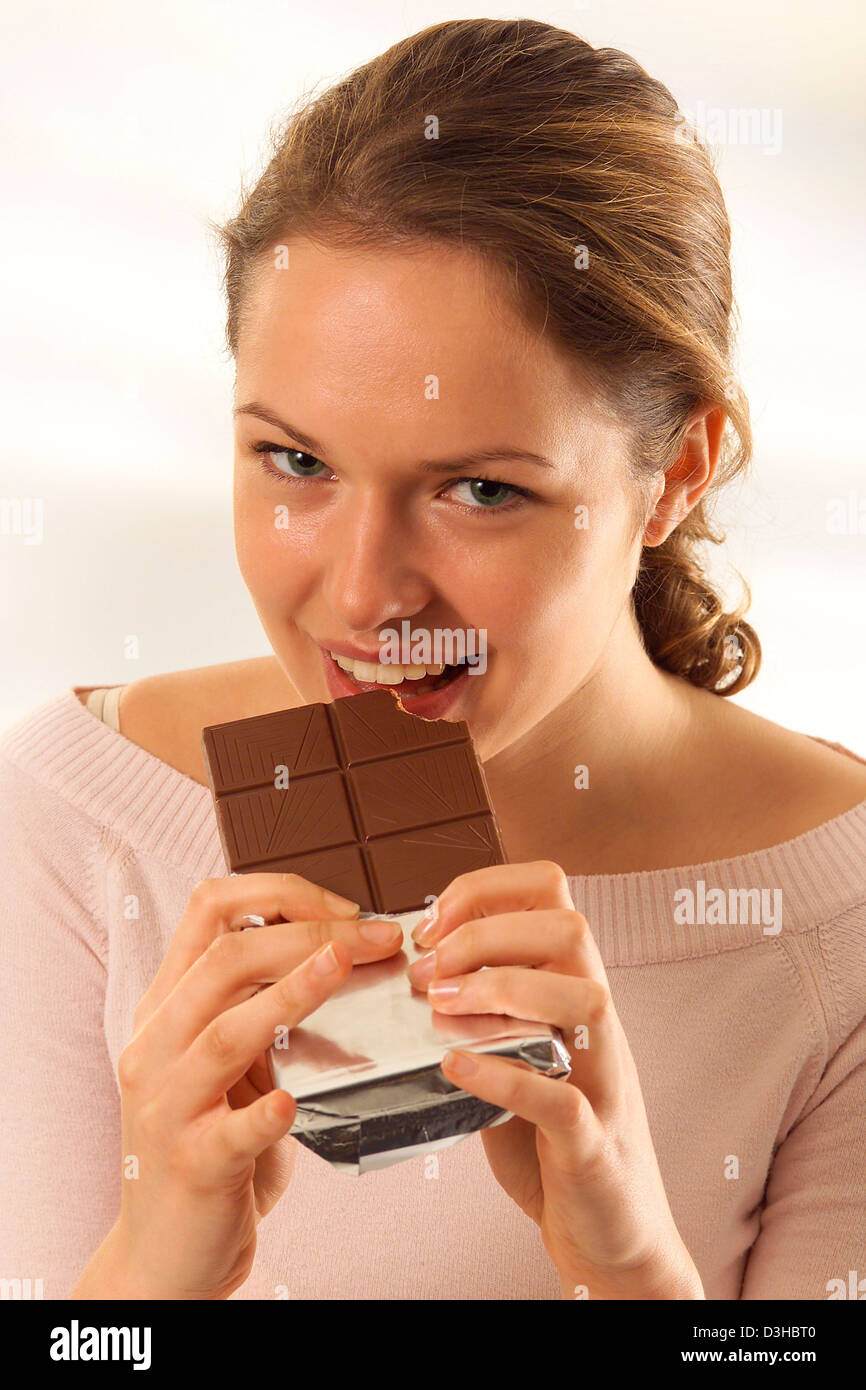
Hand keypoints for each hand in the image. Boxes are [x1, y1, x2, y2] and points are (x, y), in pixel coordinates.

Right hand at [109, 874, 401, 1299]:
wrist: (164, 1254)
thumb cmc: (207, 1147)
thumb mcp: (218, 1066)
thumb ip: (254, 1010)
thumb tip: (336, 951)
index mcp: (164, 1008)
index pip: (208, 911)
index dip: (279, 895)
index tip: (343, 909)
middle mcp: (155, 1047)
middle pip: (226, 960)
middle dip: (309, 935)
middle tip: (375, 938)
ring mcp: (168, 1107)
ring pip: (224, 1032)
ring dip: (290, 994)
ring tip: (343, 967)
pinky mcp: (193, 1165)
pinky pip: (229, 1132)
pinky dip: (262, 1114)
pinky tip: (292, 1103)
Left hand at [408, 862, 703, 1299]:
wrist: (613, 1235)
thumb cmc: (553, 1143)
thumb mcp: (517, 1057)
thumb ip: (484, 1015)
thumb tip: (415, 968)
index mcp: (575, 993)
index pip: (553, 894)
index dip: (487, 889)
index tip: (430, 920)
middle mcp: (598, 1027)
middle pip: (571, 930)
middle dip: (487, 931)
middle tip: (428, 966)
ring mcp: (603, 1082)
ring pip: (585, 999)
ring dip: (503, 988)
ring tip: (439, 1005)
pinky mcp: (593, 1146)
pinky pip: (562, 1099)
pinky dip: (504, 1076)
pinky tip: (455, 1066)